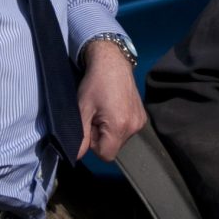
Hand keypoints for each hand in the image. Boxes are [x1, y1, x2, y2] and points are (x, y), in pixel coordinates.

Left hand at [76, 40, 147, 160]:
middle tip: (95, 116)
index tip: (90, 126)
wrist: (112, 63)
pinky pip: (127, 131)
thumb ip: (80, 135)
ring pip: (120, 139)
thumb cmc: (95, 83)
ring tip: (104, 110)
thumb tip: (76, 156)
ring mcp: (140, 122)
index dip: (94, 144)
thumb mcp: (82, 109)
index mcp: (119, 126)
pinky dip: (118, 125)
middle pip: (113, 147)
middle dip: (101, 137)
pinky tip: (113, 108)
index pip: (105, 155)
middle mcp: (134, 127)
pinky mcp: (143, 117)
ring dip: (109, 131)